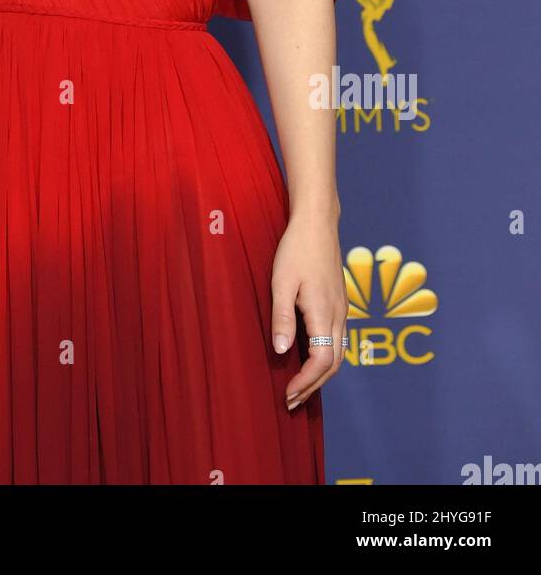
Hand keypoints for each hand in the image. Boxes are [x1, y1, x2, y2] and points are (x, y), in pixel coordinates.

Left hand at [270, 211, 347, 410]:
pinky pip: (338, 339)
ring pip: (338, 352)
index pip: (322, 361)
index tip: (288, 394)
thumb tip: (283, 352)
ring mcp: (342, 308)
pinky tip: (310, 358)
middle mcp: (339, 315)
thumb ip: (282, 317)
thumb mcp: (281, 283)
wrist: (317, 223)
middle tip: (292, 401)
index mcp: (324, 312)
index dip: (306, 382)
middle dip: (314, 385)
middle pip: (334, 363)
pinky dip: (326, 357)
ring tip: (300, 386)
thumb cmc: (296, 249)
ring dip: (321, 374)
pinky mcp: (339, 302)